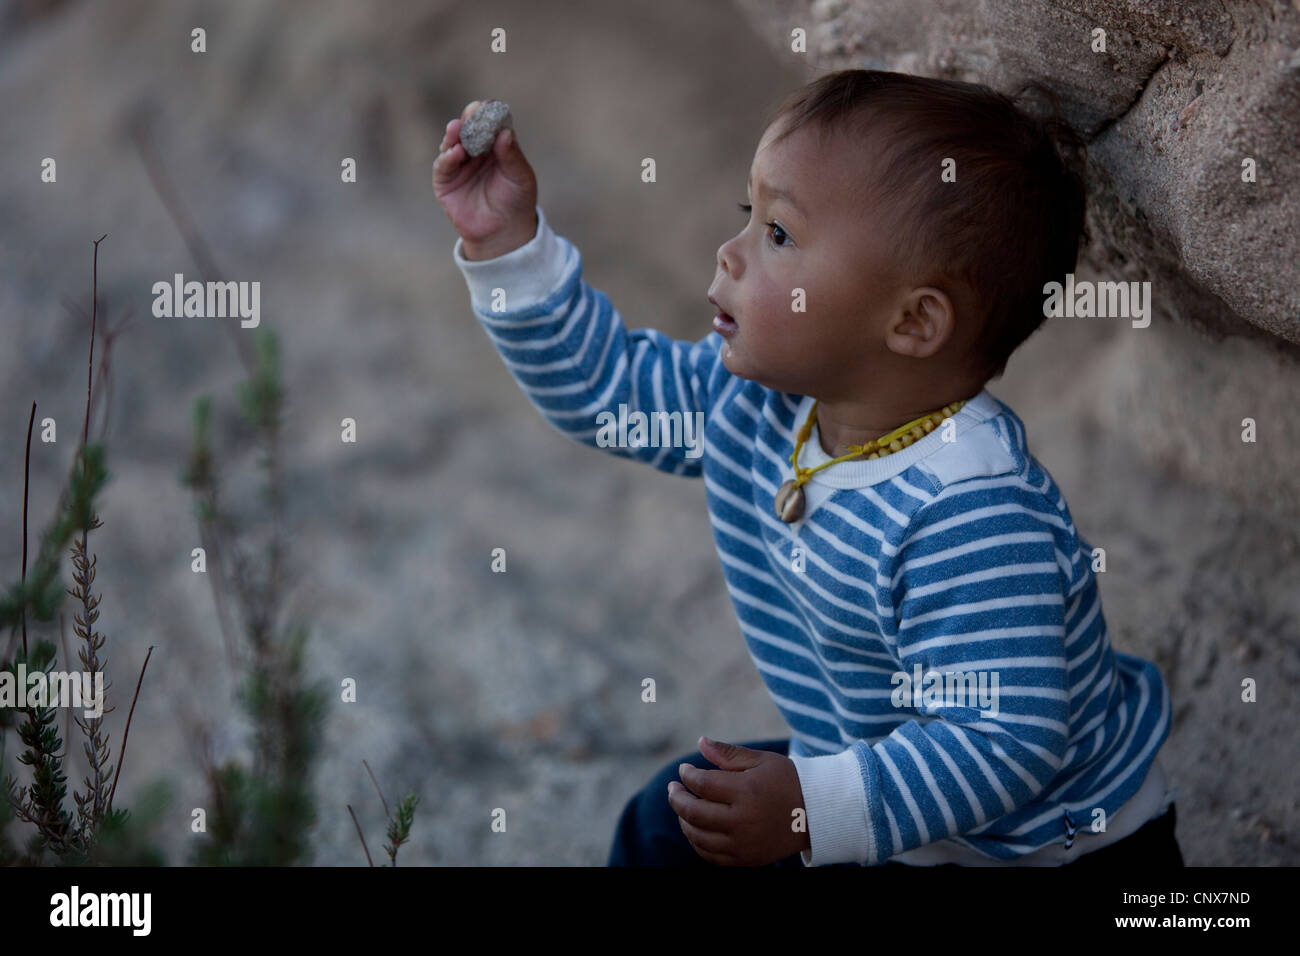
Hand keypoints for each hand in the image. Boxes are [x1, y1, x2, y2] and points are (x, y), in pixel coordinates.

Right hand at [433, 100, 538, 258]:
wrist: (504, 232)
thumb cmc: (516, 202)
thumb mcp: (520, 178)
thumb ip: (512, 156)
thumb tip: (505, 133)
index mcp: (495, 146)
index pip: (489, 125)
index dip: (488, 115)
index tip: (487, 107)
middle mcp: (475, 151)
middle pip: (468, 130)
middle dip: (468, 120)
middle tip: (470, 112)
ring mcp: (459, 164)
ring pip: (453, 143)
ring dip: (454, 135)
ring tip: (458, 129)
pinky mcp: (445, 180)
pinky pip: (443, 165)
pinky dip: (447, 157)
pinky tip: (456, 152)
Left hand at [667, 736, 810, 865]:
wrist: (816, 814)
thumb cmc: (787, 781)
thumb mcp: (761, 761)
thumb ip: (728, 753)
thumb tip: (700, 742)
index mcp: (747, 791)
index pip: (702, 784)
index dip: (687, 775)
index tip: (684, 770)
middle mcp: (743, 820)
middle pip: (694, 812)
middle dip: (677, 798)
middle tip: (673, 788)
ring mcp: (743, 843)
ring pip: (698, 836)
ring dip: (683, 820)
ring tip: (682, 807)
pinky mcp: (746, 859)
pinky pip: (710, 855)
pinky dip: (697, 842)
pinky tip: (695, 828)